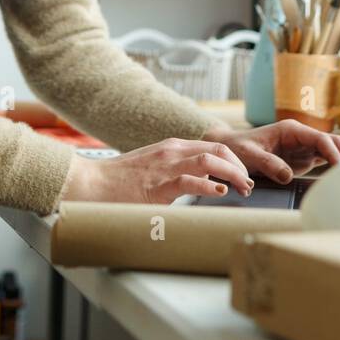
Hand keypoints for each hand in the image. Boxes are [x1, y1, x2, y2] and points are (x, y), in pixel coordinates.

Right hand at [58, 137, 254, 204]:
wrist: (92, 184)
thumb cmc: (121, 181)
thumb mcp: (154, 169)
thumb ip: (177, 171)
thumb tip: (201, 184)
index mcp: (173, 146)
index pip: (214, 146)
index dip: (235, 161)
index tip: (243, 177)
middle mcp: (172, 151)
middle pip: (219, 149)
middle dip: (240, 167)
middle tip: (248, 185)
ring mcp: (166, 166)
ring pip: (211, 161)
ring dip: (233, 174)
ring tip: (243, 189)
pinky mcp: (158, 184)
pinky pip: (190, 180)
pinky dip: (210, 185)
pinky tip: (220, 192)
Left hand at [200, 119, 339, 183]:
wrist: (228, 148)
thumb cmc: (237, 148)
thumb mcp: (249, 155)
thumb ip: (268, 164)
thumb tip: (287, 176)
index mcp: (292, 130)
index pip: (321, 139)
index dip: (334, 154)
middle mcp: (301, 137)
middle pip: (333, 143)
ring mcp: (303, 148)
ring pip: (332, 152)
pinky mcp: (301, 159)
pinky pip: (323, 163)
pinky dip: (333, 171)